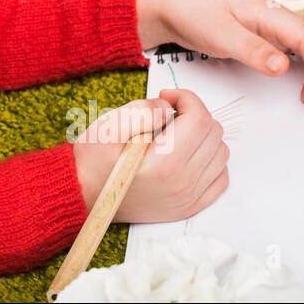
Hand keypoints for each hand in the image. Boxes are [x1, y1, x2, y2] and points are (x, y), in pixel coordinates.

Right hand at [71, 90, 228, 222]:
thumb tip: (168, 107)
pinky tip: (187, 154)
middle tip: (167, 114)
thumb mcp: (108, 127)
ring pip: (221, 153)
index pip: (199, 118)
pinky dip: (210, 160)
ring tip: (176, 133)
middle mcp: (183, 183)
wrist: (83, 196)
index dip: (186, 98)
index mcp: (165, 163)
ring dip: (203, 135)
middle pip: (213, 133)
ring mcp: (189, 197)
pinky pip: (220, 178)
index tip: (165, 97)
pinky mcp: (189, 206)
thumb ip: (141, 111)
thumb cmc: (93, 161)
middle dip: (194, 114)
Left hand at [136, 0, 303, 112]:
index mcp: (270, 13)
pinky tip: (300, 85)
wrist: (170, 7)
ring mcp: (270, 27)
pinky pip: (293, 52)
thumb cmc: (192, 13)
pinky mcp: (262, 36)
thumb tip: (284, 67)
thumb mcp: (219, 34)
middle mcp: (276, 18)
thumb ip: (251, 49)